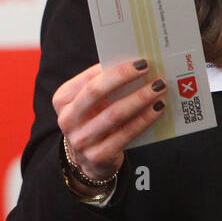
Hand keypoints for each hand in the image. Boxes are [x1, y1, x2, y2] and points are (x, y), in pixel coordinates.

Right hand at [53, 0, 165, 181]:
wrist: (87, 161)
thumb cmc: (94, 120)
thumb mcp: (90, 103)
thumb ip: (103, 85)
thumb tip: (135, 64)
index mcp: (62, 99)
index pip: (88, 78)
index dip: (114, 69)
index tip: (138, 60)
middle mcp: (67, 119)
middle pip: (96, 92)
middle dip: (124, 78)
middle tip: (148, 68)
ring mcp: (81, 140)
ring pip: (114, 115)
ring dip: (140, 99)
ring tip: (159, 88)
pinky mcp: (97, 156)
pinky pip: (125, 135)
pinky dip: (144, 120)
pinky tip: (157, 109)